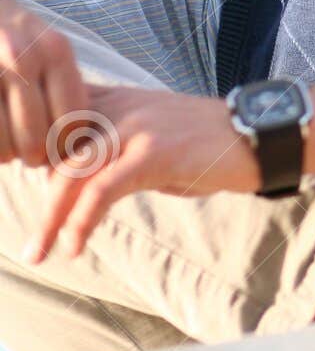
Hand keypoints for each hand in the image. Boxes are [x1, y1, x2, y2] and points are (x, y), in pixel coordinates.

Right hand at [0, 0, 89, 168]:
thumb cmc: (19, 38)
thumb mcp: (50, 48)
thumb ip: (68, 88)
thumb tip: (78, 144)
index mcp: (55, 51)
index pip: (73, 121)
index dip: (67, 146)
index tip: (58, 149)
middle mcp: (23, 58)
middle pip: (39, 139)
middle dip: (37, 157)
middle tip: (33, 154)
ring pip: (8, 145)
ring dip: (10, 155)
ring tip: (12, 143)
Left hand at [24, 81, 260, 265]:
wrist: (254, 134)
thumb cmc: (202, 141)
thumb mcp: (149, 131)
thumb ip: (109, 144)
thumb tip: (68, 177)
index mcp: (113, 98)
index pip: (52, 118)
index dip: (31, 155)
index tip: (23, 189)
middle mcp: (118, 105)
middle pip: (53, 149)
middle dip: (35, 198)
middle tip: (29, 243)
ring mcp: (135, 126)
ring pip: (71, 172)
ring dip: (50, 219)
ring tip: (39, 253)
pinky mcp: (153, 152)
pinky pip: (103, 189)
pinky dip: (82, 221)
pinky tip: (76, 245)